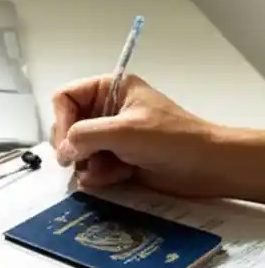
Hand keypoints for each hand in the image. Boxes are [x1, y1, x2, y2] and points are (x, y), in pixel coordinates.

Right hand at [51, 74, 233, 197]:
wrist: (207, 166)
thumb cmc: (171, 139)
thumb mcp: (123, 130)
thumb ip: (84, 135)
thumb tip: (62, 152)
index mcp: (111, 89)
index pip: (65, 97)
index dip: (61, 119)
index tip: (67, 143)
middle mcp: (108, 110)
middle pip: (67, 125)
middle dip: (72, 146)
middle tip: (77, 162)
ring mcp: (112, 135)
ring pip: (77, 150)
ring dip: (85, 165)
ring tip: (100, 173)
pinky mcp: (117, 158)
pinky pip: (91, 167)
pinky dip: (97, 176)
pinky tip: (112, 179)